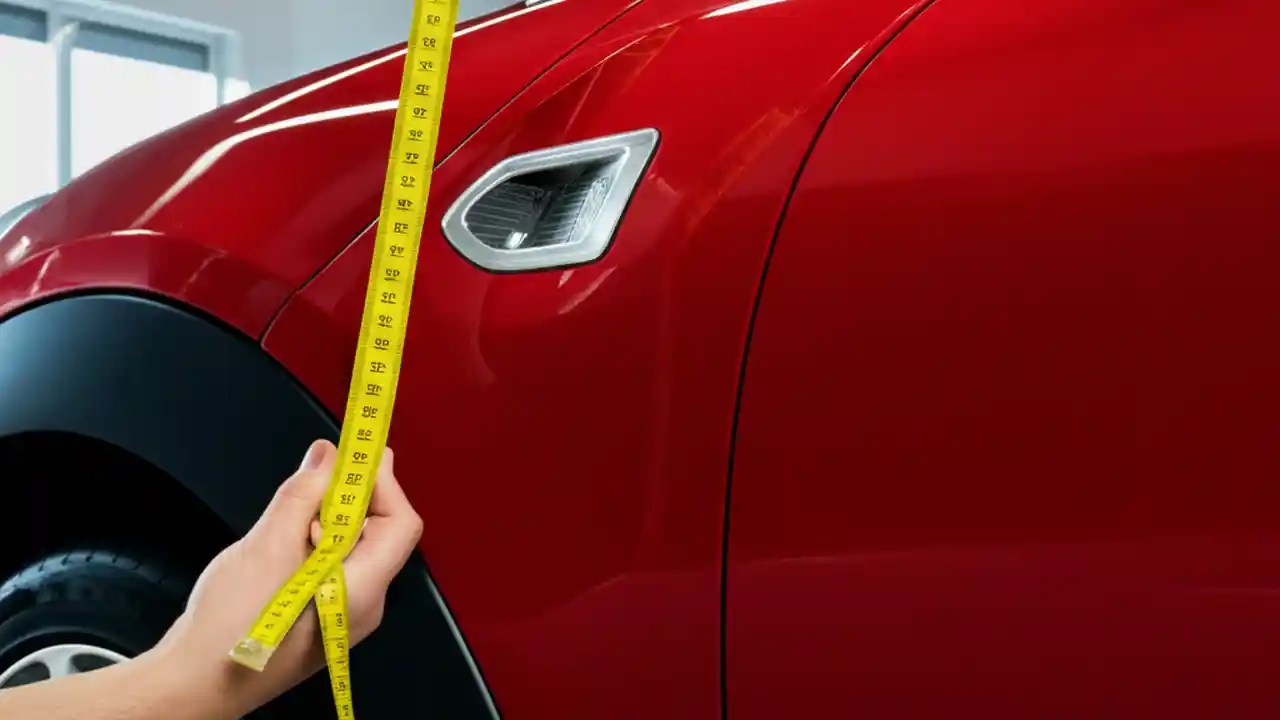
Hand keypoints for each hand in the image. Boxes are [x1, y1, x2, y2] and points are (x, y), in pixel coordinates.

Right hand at [150, 439, 423, 717]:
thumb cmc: (230, 627)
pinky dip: (318, 540)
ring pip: (355, 547)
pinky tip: (287, 534)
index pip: (401, 523)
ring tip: (297, 505)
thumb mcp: (267, 546)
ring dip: (332, 516)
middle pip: (381, 533)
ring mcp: (343, 612)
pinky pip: (335, 565)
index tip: (357, 450)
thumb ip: (303, 496)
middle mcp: (364, 604)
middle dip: (355, 495)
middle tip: (324, 468)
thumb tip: (328, 456)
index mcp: (363, 591)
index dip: (383, 481)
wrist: (195, 682)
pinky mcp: (321, 614)